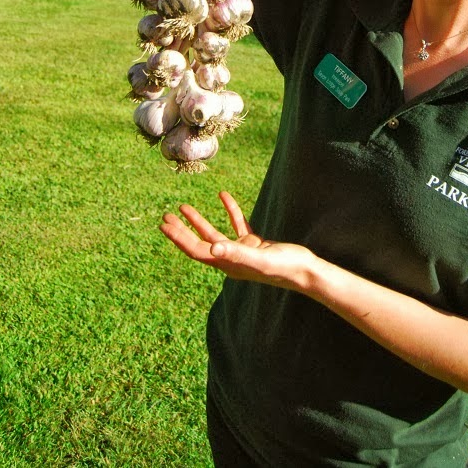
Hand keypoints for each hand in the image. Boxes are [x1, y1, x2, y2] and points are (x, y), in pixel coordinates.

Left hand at [160, 191, 317, 290]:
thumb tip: (212, 248)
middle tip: (165, 217)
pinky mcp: (253, 244)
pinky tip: (224, 196)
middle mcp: (230, 259)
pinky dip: (230, 211)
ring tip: (183, 207)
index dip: (178, 238)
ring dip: (198, 221)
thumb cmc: (283, 266)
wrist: (304, 270)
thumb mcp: (258, 257)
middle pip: (199, 243)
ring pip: (214, 234)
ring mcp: (241, 252)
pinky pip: (237, 225)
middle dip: (181, 231)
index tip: (163, 225)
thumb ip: (236, 253)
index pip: (196, 250)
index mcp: (227, 265)